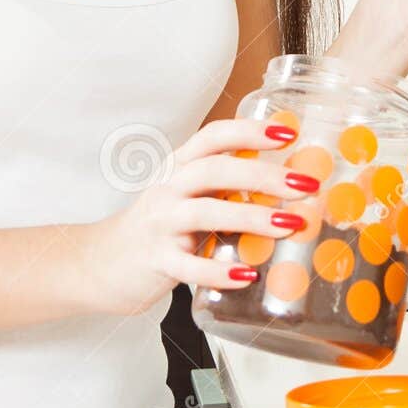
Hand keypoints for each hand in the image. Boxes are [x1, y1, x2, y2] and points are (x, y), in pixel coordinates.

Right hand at [93, 116, 315, 316]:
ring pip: (205, 212)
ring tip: (290, 225)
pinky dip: (219, 271)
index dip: (250, 131)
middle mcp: (168, 188)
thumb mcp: (188, 196)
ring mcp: (159, 224)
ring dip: (251, 216)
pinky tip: (248, 276)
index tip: (288, 133)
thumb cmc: (161, 227)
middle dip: (263, 174)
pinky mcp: (155, 261)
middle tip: (306, 185)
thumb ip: (226, 187)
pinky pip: (188, 266)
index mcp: (180, 167)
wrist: (102, 263)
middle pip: (215, 169)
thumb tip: (290, 183)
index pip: (213, 137)